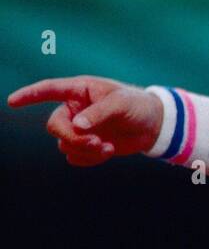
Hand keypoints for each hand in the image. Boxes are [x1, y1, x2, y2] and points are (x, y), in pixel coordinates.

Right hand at [7, 75, 163, 165]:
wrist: (153, 126)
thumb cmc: (138, 106)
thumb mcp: (122, 103)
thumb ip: (99, 112)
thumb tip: (77, 126)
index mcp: (81, 91)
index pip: (50, 89)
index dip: (30, 95)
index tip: (12, 101)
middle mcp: (75, 109)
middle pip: (55, 126)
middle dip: (72, 138)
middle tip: (96, 143)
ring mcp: (78, 128)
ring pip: (64, 144)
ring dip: (85, 149)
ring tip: (108, 147)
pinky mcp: (85, 145)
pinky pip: (74, 157)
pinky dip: (89, 159)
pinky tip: (107, 152)